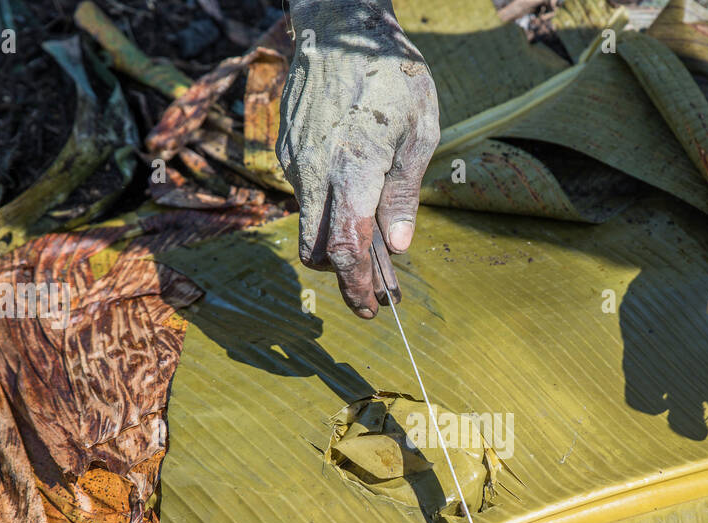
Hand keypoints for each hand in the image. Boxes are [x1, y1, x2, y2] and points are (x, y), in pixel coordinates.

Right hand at [277, 0, 440, 317]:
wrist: (340, 27)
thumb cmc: (392, 74)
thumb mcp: (419, 131)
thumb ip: (405, 192)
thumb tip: (397, 245)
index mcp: (354, 168)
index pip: (348, 247)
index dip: (358, 286)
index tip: (370, 309)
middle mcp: (316, 170)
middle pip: (317, 249)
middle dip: (342, 274)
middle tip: (374, 284)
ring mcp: (296, 161)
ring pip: (309, 224)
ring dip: (336, 238)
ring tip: (373, 233)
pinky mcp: (287, 150)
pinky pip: (306, 194)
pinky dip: (328, 206)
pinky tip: (354, 190)